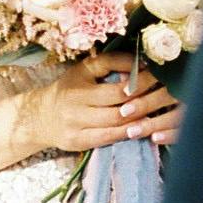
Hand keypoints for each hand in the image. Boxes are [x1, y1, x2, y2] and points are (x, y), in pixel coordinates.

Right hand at [28, 50, 182, 157]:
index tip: (155, 73)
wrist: (40, 117)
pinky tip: (140, 128)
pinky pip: (108, 137)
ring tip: (156, 111)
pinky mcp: (77, 140)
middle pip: (118, 98)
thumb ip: (110, 64)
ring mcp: (75, 122)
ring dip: (139, 116)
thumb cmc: (70, 90)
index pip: (112, 70)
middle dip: (143, 96)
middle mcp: (74, 99)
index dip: (137, 75)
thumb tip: (141, 62)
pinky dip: (127, 132)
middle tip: (162, 92)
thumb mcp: (84, 71)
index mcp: (79, 78)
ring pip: (116, 120)